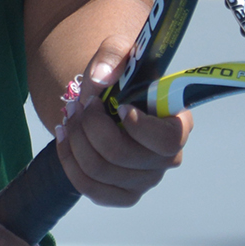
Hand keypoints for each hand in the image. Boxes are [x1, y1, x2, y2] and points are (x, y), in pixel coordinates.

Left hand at [55, 36, 192, 206]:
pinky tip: (65, 138)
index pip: (167, 140)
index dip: (139, 126)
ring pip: (99, 170)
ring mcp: (146, 180)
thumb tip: (101, 77)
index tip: (119, 105)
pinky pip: (89, 188)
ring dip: (75, 140)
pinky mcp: (123, 194)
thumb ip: (113, 54)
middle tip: (80, 103)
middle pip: (121, 155)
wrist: (108, 99)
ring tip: (69, 117)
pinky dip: (69, 162)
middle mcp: (167, 158)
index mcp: (179, 124)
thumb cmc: (121, 76)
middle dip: (90, 125)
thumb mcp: (119, 51)